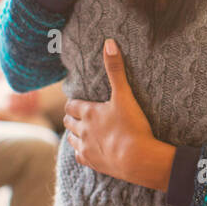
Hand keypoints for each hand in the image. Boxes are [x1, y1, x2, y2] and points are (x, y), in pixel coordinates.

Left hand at [63, 39, 173, 189]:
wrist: (138, 159)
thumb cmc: (132, 126)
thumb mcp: (125, 95)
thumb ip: (116, 70)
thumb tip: (109, 43)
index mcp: (88, 113)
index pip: (71, 106)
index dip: (73, 103)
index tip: (78, 102)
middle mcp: (82, 130)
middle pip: (68, 122)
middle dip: (72, 118)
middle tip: (80, 115)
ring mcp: (86, 148)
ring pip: (71, 139)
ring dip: (75, 134)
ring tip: (83, 131)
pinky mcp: (92, 162)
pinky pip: (79, 156)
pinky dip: (81, 151)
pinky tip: (88, 149)